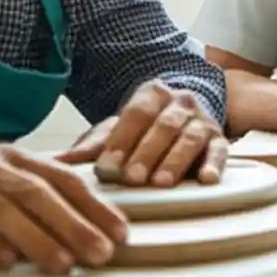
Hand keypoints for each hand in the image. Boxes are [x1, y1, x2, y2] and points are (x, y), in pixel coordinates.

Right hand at [0, 140, 125, 273]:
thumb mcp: (5, 167)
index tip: (119, 231)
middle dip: (74, 224)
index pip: (64, 179)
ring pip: (2, 210)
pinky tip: (5, 261)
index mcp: (17, 158)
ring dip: (36, 237)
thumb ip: (42, 185)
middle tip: (100, 252)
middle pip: (38, 194)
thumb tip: (93, 212)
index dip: (94, 205)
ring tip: (62, 263)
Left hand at [56, 79, 227, 186]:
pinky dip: (215, 165)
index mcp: (152, 94)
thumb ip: (93, 146)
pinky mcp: (220, 140)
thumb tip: (55, 163)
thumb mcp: (118, 131)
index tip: (106, 167)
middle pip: (164, 126)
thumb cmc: (143, 130)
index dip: (121, 140)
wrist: (184, 116)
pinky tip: (206, 180)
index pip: (136, 114)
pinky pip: (220, 151)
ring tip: (161, 182)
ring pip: (191, 137)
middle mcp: (181, 102)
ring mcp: (203, 121)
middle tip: (132, 177)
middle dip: (147, 152)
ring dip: (175, 160)